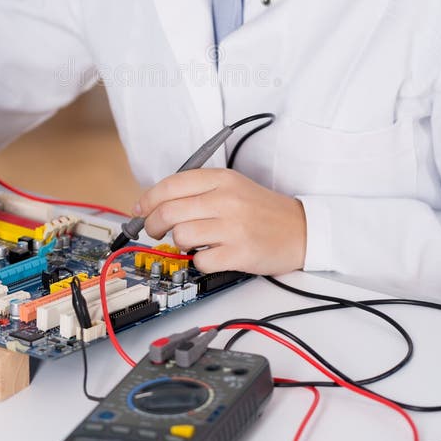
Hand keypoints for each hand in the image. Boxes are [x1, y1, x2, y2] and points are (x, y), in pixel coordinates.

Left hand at [135, 168, 306, 275]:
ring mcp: (233, 227)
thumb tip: (153, 204)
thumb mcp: (232, 186)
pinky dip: (201, 262)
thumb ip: (196, 190)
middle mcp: (226, 199)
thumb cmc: (261, 210)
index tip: (140, 210)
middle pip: (168, 212)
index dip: (148, 200)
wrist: (301, 230)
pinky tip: (214, 254)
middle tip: (154, 231)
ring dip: (180, 244)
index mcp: (222, 178)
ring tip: (194, 242)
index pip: (170, 185)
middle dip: (152, 225)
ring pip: (180, 237)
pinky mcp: (239, 254)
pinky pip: (200, 261)